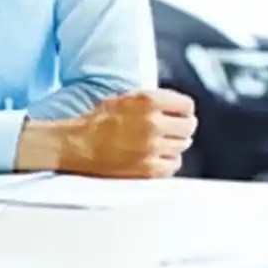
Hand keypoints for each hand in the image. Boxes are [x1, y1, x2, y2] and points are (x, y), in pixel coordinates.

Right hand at [60, 89, 197, 177]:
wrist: (78, 144)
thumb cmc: (97, 121)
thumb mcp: (125, 98)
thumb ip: (152, 101)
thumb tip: (176, 108)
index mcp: (148, 101)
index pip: (187, 105)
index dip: (183, 110)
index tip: (179, 114)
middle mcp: (153, 123)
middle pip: (189, 126)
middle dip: (181, 127)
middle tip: (172, 130)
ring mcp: (153, 148)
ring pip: (183, 146)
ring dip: (173, 144)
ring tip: (158, 143)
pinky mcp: (149, 168)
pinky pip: (173, 164)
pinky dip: (167, 161)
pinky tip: (156, 157)